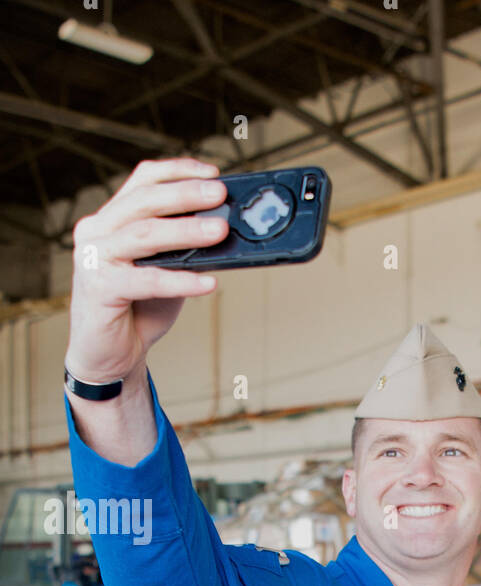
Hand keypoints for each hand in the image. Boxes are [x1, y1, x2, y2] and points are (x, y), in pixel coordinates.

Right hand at [66, 158, 228, 385]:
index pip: (143, 181)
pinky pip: (147, 280)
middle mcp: (96, 231)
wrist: (109, 355)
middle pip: (144, 202)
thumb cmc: (138, 309)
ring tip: (220, 231)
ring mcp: (93, 258)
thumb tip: (223, 230)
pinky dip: (181, 281)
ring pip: (144, 235)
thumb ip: (184, 249)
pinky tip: (209, 284)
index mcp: (111, 218)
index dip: (177, 172)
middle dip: (186, 195)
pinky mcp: (98, 289)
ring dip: (186, 231)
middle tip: (220, 194)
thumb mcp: (166, 269)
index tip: (212, 172)